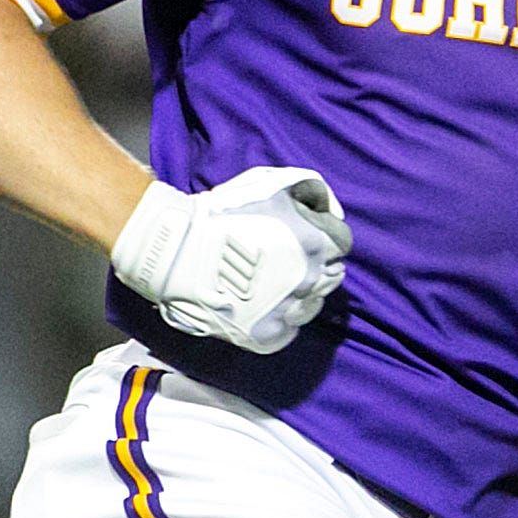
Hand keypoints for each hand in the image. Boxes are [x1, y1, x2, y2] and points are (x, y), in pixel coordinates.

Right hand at [112, 166, 351, 353]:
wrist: (176, 249)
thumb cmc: (224, 211)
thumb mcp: (272, 181)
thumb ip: (312, 190)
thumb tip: (332, 211)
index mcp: (314, 242)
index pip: (341, 244)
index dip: (321, 235)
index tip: (300, 234)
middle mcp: (308, 280)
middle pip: (330, 276)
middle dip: (314, 264)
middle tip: (282, 257)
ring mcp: (287, 311)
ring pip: (312, 305)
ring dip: (299, 293)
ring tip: (269, 280)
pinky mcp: (266, 336)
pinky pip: (288, 329)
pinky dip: (280, 317)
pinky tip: (261, 302)